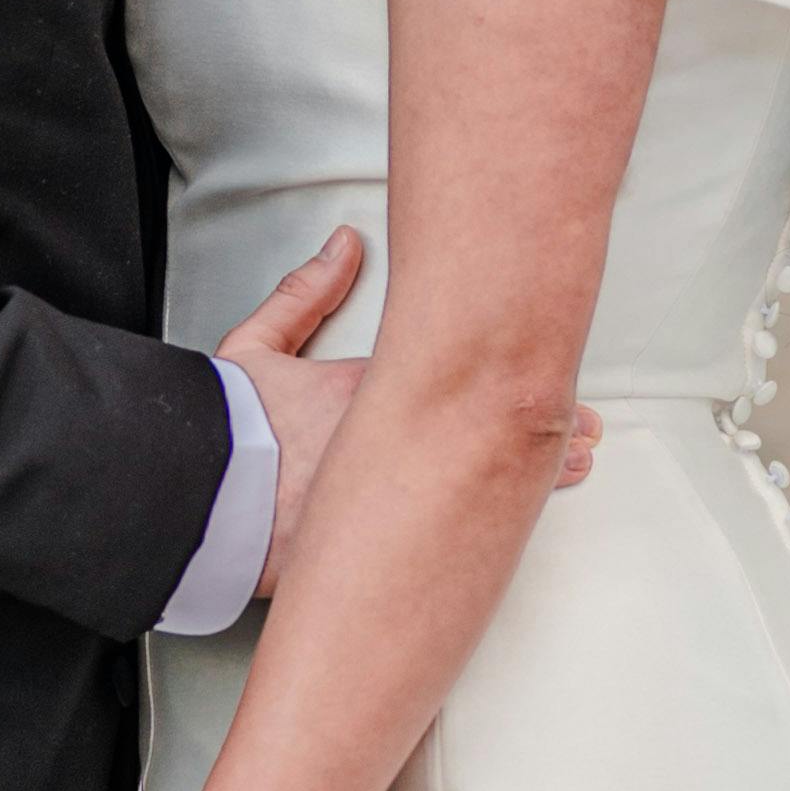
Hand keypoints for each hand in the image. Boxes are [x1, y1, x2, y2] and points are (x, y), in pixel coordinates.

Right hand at [214, 225, 603, 599]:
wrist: (201, 507)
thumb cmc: (227, 436)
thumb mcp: (254, 350)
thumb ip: (303, 294)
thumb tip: (346, 243)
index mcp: (370, 389)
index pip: (459, 368)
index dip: (510, 369)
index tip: (546, 370)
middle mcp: (397, 439)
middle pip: (489, 426)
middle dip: (541, 425)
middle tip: (589, 430)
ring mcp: (398, 495)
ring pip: (487, 481)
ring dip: (533, 473)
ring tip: (579, 466)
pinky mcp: (387, 547)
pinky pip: (455, 536)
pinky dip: (493, 527)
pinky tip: (526, 522)